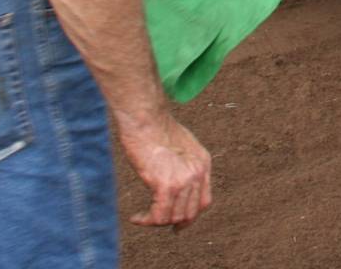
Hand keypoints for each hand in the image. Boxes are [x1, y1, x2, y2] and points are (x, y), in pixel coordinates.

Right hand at [116, 111, 211, 228]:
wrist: (146, 119)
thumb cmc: (155, 127)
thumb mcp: (179, 145)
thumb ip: (182, 164)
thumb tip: (173, 180)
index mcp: (203, 163)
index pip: (204, 201)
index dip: (190, 215)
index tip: (177, 222)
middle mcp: (197, 173)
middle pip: (190, 213)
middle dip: (173, 221)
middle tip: (156, 222)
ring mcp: (183, 180)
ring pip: (174, 217)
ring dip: (157, 221)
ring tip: (143, 217)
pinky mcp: (166, 185)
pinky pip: (159, 216)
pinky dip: (147, 221)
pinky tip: (136, 218)